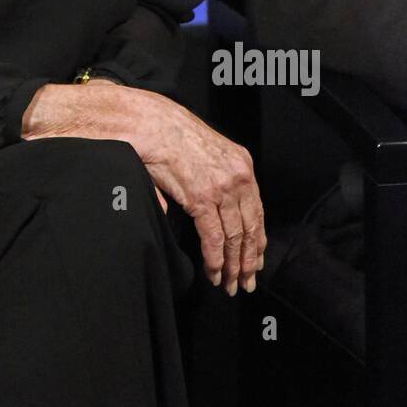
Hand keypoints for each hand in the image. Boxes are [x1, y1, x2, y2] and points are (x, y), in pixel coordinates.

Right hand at [21, 79, 265, 293]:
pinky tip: (213, 273)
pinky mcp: (203, 197)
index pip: (257, 210)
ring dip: (232, 265)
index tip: (254, 261)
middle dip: (248, 259)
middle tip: (245, 283)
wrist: (149, 122)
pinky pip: (214, 237)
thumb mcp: (201, 154)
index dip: (257, 240)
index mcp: (241, 164)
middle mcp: (238, 175)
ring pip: (235, 236)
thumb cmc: (168, 135)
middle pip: (251, 227)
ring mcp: (222, 187)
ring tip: (229, 284)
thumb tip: (204, 212)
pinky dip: (215, 259)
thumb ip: (209, 183)